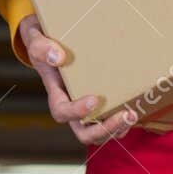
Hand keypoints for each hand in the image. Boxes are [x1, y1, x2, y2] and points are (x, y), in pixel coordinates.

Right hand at [18, 14, 136, 145]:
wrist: (52, 40)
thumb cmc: (45, 43)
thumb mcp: (36, 40)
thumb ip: (42, 48)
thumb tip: (60, 58)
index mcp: (56, 94)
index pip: (62, 112)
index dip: (77, 112)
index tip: (94, 99)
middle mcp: (72, 107)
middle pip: (84, 133)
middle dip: (105, 130)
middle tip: (125, 116)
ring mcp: (87, 108)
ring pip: (100, 132)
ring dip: (118, 129)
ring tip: (133, 114)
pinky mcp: (101, 103)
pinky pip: (111, 120)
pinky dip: (123, 120)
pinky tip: (136, 108)